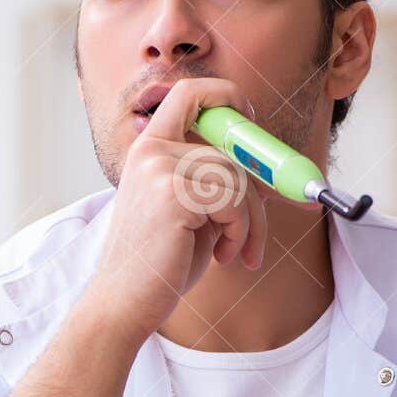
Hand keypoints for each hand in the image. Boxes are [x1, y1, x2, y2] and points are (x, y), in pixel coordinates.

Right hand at [84, 78, 269, 342]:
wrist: (124, 303)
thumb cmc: (160, 262)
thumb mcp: (191, 211)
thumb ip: (216, 183)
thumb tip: (272, 173)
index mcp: (150, 148)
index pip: (191, 93)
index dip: (229, 98)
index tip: (251, 122)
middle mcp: (152, 151)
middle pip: (230, 152)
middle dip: (257, 193)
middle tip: (257, 231)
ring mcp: (160, 169)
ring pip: (238, 180)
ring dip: (249, 223)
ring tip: (232, 251)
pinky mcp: (173, 195)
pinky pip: (234, 203)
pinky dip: (240, 233)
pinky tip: (222, 255)